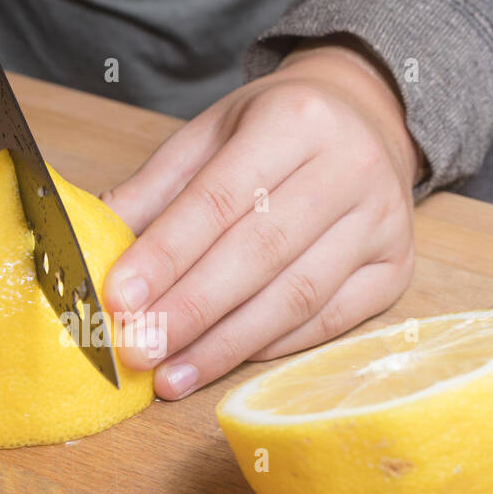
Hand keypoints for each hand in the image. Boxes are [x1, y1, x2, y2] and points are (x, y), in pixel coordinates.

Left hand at [101, 39, 422, 399]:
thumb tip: (95, 245)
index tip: (119, 299)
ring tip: (170, 375)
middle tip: (138, 349)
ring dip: (225, 344)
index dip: (167, 255)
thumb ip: (154, 191)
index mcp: (296, 118)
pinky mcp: (397, 267)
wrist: (365, 120)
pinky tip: (221, 362)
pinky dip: (269, 348)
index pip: (221, 199)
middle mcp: (350, 166)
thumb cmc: (274, 131)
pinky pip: (329, 322)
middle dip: (191, 310)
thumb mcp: (210, 135)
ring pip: (297, 297)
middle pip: (260, 254)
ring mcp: (383, 220)